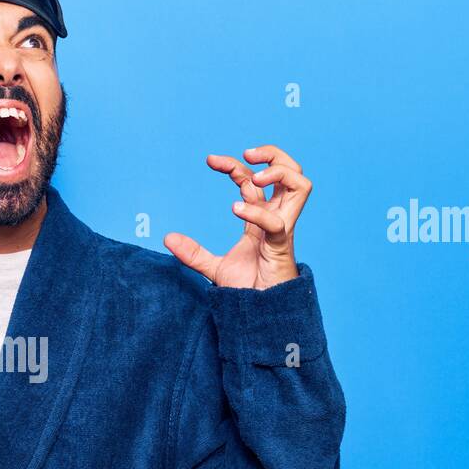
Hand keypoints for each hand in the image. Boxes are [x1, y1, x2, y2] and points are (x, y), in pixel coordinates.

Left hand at [163, 145, 311, 289]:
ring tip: (253, 177)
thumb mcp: (214, 268)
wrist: (261, 315)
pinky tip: (235, 209)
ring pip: (300, 186)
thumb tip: (168, 238)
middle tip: (246, 154)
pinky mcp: (282, 247)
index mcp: (262, 218)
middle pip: (290, 172)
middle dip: (273, 154)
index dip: (234, 164)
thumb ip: (193, 253)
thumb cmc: (247, 290)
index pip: (254, 179)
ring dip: (280, 172)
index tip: (209, 160)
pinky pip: (277, 223)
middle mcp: (276, 218)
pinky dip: (257, 213)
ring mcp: (282, 230)